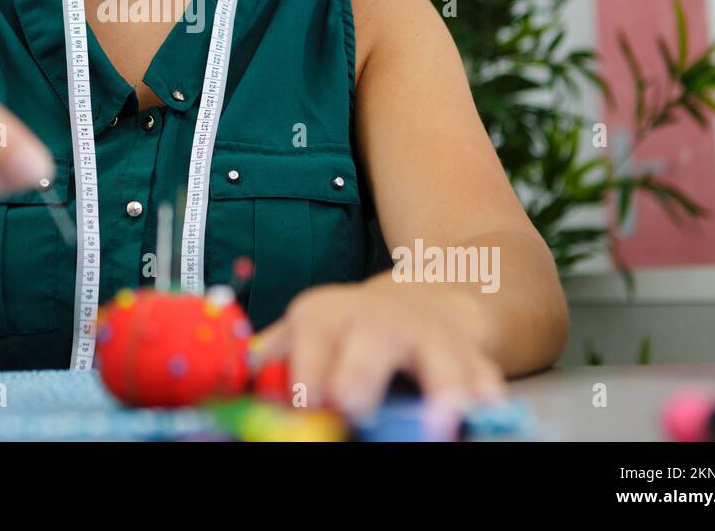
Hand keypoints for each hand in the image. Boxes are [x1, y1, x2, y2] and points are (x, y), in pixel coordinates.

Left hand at [248, 275, 506, 414]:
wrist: (426, 300)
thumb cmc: (348, 332)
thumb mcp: (304, 334)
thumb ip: (270, 363)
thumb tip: (227, 391)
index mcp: (324, 314)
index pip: (311, 333)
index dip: (304, 367)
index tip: (304, 399)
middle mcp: (377, 318)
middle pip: (370, 338)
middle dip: (360, 370)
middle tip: (352, 402)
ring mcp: (430, 334)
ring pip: (439, 355)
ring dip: (441, 385)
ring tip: (443, 415)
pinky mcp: (472, 354)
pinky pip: (483, 373)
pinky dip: (485, 390)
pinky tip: (487, 408)